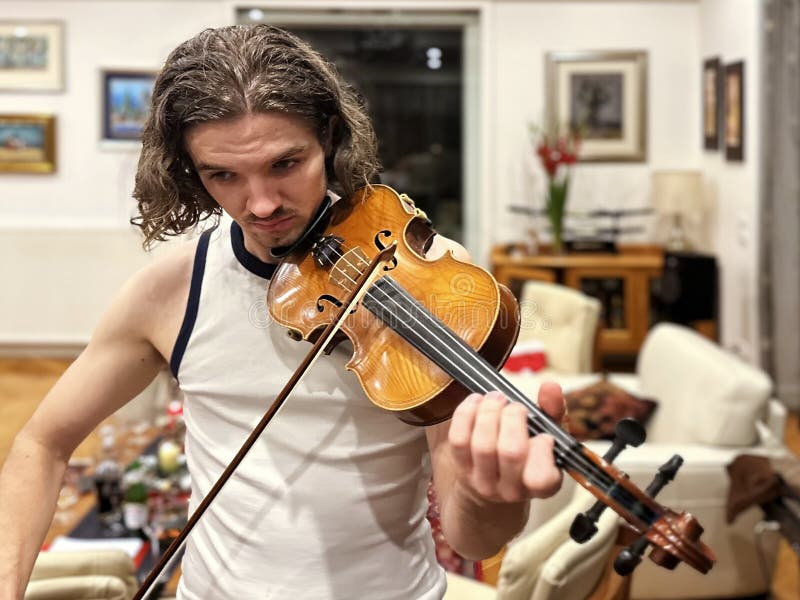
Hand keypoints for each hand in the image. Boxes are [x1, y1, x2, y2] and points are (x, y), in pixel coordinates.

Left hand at [448, 382, 565, 504]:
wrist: (496, 480)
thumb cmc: (529, 453)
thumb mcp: (549, 434)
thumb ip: (553, 410)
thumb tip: (551, 387)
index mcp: (543, 486)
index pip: (540, 477)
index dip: (542, 448)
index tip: (544, 434)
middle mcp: (512, 490)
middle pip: (510, 452)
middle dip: (514, 418)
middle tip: (516, 407)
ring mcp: (483, 481)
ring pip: (483, 445)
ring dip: (489, 412)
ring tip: (497, 398)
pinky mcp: (461, 469)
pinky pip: (458, 439)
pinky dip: (466, 413)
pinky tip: (476, 401)